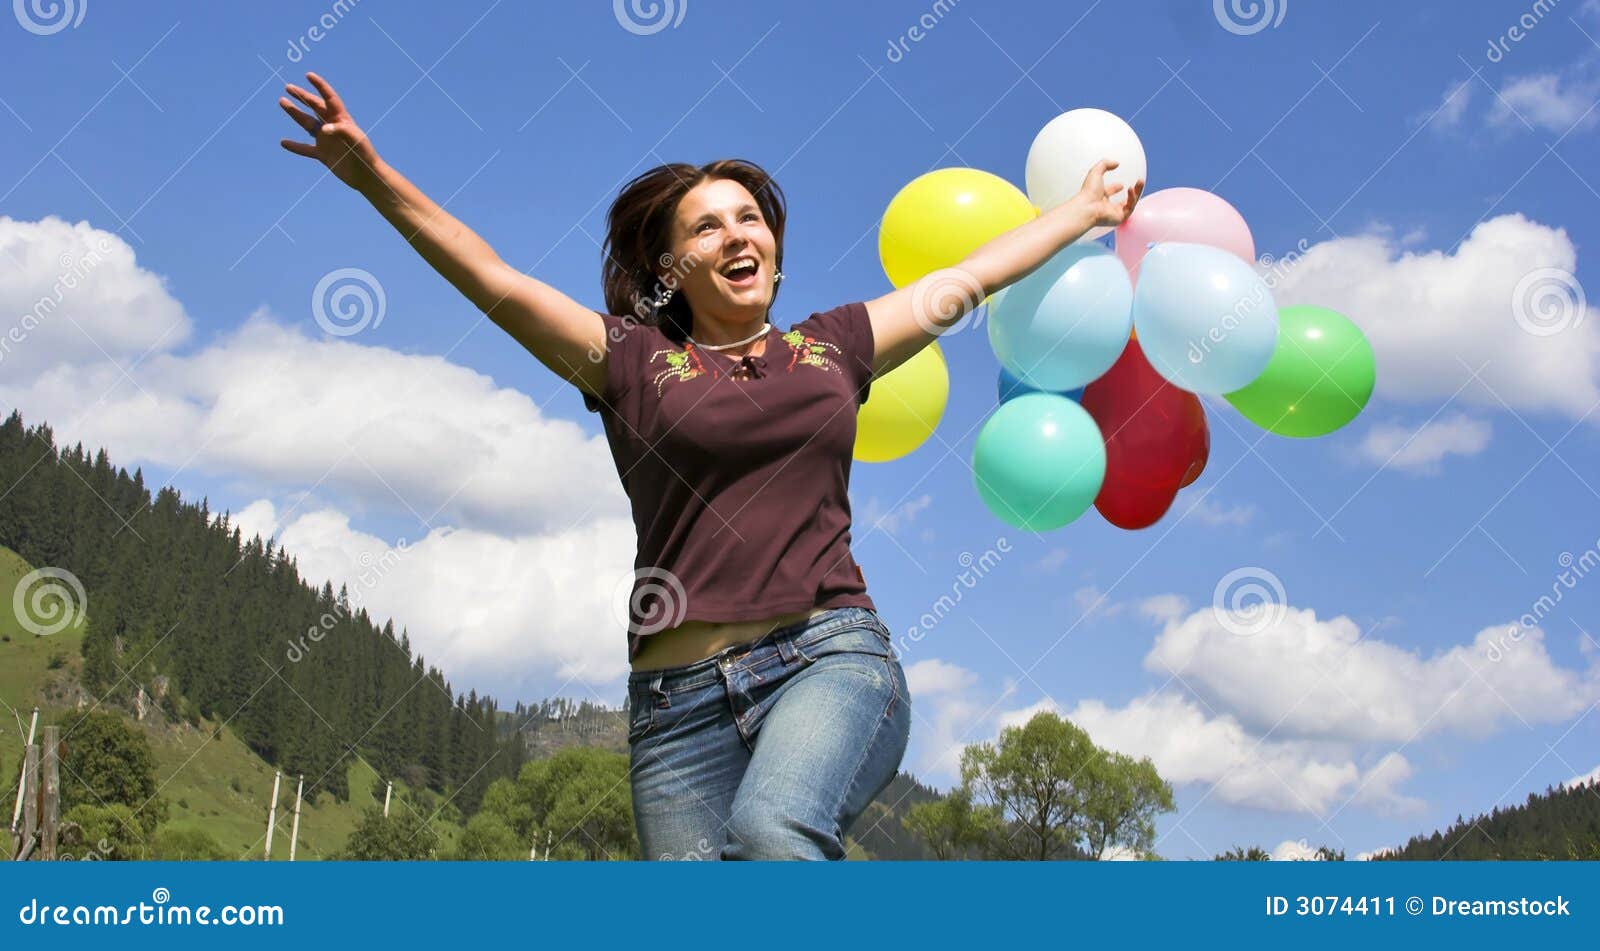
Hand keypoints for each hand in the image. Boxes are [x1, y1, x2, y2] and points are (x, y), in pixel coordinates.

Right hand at [278, 72, 381, 191]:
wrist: (366, 176)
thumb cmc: (365, 155)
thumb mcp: (355, 140)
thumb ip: (341, 131)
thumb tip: (323, 130)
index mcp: (342, 119)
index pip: (329, 98)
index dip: (320, 86)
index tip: (309, 75)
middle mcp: (333, 127)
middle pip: (315, 107)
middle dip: (302, 96)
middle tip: (288, 87)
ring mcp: (327, 140)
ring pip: (307, 123)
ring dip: (295, 113)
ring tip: (282, 101)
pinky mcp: (323, 155)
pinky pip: (305, 149)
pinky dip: (295, 146)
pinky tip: (283, 142)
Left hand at [1074, 159, 1143, 228]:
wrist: (1087, 207)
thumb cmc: (1088, 192)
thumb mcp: (1096, 172)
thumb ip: (1105, 164)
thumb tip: (1117, 163)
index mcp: (1099, 197)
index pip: (1109, 193)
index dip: (1115, 188)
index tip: (1121, 184)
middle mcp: (1106, 207)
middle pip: (1124, 200)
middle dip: (1134, 191)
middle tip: (1140, 181)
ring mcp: (1114, 213)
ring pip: (1130, 203)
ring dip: (1137, 192)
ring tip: (1140, 181)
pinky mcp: (1120, 218)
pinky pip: (1130, 207)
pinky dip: (1132, 198)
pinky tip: (1131, 189)